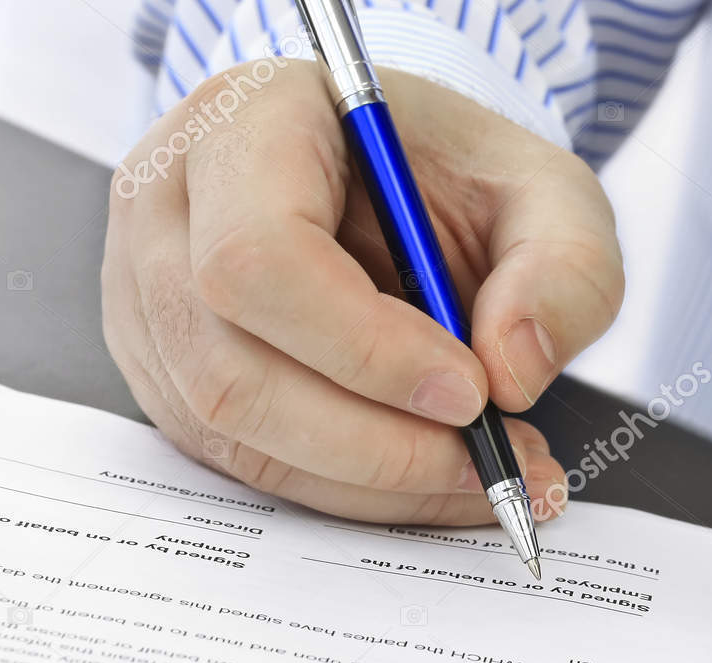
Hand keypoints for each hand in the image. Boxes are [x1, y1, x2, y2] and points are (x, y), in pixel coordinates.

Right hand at [102, 63, 622, 522]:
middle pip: (229, 368)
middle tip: (487, 461)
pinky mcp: (165, 372)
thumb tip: (513, 372)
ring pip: (230, 430)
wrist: (400, 191)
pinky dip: (346, 490)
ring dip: (367, 481)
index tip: (469, 392)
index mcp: (245, 123)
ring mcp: (146, 296)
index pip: (260, 256)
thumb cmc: (456, 178)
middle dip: (373, 442)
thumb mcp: (549, 194)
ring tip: (481, 475)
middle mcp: (169, 208)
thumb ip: (565, 268)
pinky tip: (428, 478)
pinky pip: (239, 460)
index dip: (363, 347)